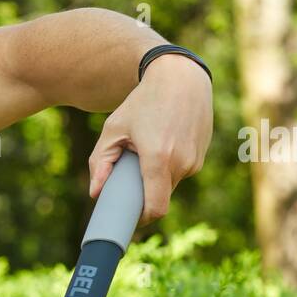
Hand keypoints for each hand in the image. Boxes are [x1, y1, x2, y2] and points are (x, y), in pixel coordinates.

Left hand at [88, 53, 212, 225]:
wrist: (181, 77)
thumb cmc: (142, 102)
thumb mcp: (113, 128)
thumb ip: (100, 162)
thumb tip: (94, 193)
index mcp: (158, 158)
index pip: (156, 208)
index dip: (142, 219)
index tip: (129, 219)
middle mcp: (181, 162)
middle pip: (160, 197)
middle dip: (143, 194)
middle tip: (128, 178)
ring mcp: (195, 160)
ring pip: (170, 185)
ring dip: (156, 178)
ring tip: (146, 151)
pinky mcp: (202, 155)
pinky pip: (180, 172)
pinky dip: (168, 167)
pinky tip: (161, 144)